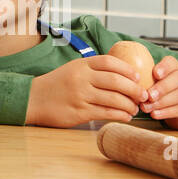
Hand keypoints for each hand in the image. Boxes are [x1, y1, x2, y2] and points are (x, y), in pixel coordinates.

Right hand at [25, 56, 146, 127]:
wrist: (34, 99)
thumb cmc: (56, 85)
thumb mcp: (72, 70)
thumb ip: (93, 70)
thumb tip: (121, 75)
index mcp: (80, 65)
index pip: (109, 62)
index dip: (127, 69)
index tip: (137, 77)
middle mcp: (81, 78)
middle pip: (116, 81)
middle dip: (135, 89)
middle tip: (143, 95)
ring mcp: (80, 95)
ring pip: (114, 99)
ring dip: (129, 105)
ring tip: (134, 108)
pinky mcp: (79, 112)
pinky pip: (106, 113)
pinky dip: (120, 115)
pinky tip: (125, 116)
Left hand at [141, 56, 177, 129]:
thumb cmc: (165, 88)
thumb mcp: (159, 78)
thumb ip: (146, 74)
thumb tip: (123, 71)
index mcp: (176, 67)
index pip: (172, 63)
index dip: (164, 67)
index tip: (155, 74)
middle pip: (176, 80)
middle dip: (161, 88)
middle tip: (148, 95)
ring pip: (177, 96)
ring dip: (160, 103)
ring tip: (145, 107)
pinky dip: (165, 113)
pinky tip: (154, 114)